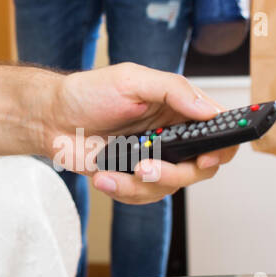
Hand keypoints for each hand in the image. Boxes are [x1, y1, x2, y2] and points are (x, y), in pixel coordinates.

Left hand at [43, 63, 238, 204]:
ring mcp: (153, 159)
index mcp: (178, 109)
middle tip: (147, 167)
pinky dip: (122, 189)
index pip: (218, 129)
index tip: (209, 154)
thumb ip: (172, 90)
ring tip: (112, 170)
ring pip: (169, 187)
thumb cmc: (89, 92)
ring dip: (140, 184)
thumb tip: (207, 109)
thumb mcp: (131, 80)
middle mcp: (172, 136)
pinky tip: (103, 175)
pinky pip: (141, 196)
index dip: (224, 145)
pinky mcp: (131, 178)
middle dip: (175, 173)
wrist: (51, 117)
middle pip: (200, 167)